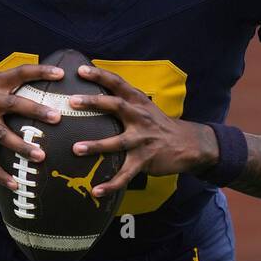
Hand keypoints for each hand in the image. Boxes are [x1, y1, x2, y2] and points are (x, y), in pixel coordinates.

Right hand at [0, 64, 63, 190]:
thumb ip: (16, 84)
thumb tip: (54, 82)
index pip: (20, 73)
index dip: (40, 71)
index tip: (61, 73)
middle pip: (12, 104)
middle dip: (35, 110)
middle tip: (56, 117)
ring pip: (2, 136)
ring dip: (21, 146)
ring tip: (40, 156)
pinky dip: (1, 175)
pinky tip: (15, 184)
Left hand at [66, 64, 217, 198]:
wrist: (188, 144)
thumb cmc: (159, 124)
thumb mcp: (145, 107)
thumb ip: (125, 101)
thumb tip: (95, 94)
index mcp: (139, 102)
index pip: (118, 83)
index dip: (100, 74)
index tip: (80, 69)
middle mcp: (140, 117)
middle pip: (116, 106)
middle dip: (94, 102)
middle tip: (72, 100)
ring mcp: (143, 139)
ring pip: (117, 142)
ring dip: (96, 145)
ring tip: (76, 148)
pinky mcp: (145, 160)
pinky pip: (125, 174)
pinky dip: (111, 184)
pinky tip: (96, 192)